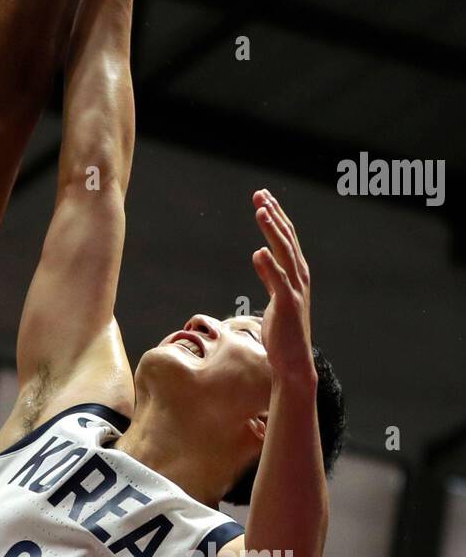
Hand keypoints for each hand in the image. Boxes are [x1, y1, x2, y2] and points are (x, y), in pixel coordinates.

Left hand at [251, 190, 315, 384]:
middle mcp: (299, 277)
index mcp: (296, 274)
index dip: (276, 216)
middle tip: (260, 194)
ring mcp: (295, 290)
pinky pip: (278, 282)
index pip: (286, 238)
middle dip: (274, 215)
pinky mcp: (287, 305)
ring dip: (273, 231)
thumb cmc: (283, 332)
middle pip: (286, 239)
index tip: (264, 198)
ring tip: (261, 211)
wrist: (293, 362)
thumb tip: (260, 256)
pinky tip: (258, 252)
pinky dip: (269, 266)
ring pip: (284, 254)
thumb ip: (270, 276)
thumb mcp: (275, 297)